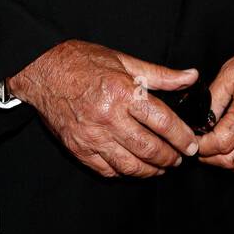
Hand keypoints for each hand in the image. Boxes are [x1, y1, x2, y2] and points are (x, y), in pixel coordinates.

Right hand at [7, 39, 200, 178]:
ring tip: (162, 166)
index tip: (192, 144)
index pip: (163, 122)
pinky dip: (126, 172)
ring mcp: (92, 136)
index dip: (182, 137)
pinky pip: (108, 170)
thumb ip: (160, 74)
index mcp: (123, 93)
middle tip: (180, 157)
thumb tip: (191, 77)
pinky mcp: (79, 149)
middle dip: (171, 158)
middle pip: (150, 149)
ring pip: (131, 166)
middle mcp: (108, 117)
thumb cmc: (82, 62)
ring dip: (152, 170)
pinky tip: (135, 167)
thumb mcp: (124, 61)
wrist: (41, 70)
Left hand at [196, 41, 233, 172]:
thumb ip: (214, 97)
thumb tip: (202, 120)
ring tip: (213, 150)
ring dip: (224, 162)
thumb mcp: (233, 70)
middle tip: (199, 147)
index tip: (193, 140)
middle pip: (231, 159)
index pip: (221, 142)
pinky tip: (232, 149)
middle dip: (209, 158)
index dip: (202, 146)